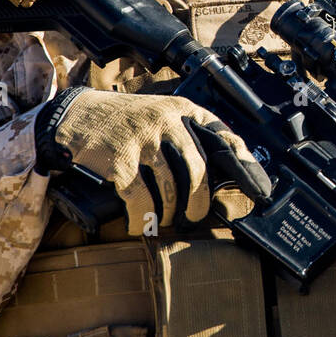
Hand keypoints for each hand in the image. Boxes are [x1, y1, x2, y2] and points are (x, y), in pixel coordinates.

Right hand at [35, 88, 271, 234]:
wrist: (77, 115)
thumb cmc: (126, 121)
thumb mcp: (163, 114)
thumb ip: (188, 134)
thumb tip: (220, 174)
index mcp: (183, 110)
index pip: (224, 137)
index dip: (244, 165)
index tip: (258, 189)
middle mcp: (166, 122)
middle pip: (197, 170)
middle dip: (201, 201)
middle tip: (197, 217)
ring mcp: (143, 140)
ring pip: (170, 188)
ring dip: (170, 212)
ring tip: (166, 219)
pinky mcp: (120, 160)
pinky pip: (141, 199)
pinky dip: (142, 219)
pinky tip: (140, 226)